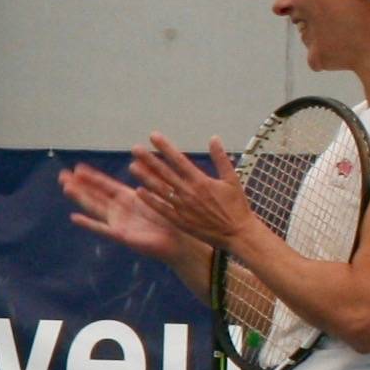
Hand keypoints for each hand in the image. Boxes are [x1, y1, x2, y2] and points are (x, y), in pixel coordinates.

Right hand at [60, 160, 186, 261]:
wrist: (179, 241)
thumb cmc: (172, 219)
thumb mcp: (159, 193)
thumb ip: (150, 177)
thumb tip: (144, 160)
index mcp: (128, 199)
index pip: (105, 185)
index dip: (91, 177)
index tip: (77, 168)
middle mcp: (120, 210)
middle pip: (95, 194)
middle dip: (79, 185)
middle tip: (62, 175)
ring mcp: (118, 223)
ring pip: (95, 208)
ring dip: (80, 198)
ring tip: (66, 188)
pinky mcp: (122, 235)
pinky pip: (103, 229)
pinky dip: (89, 224)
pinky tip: (75, 218)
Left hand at [123, 133, 255, 253]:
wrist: (237, 233)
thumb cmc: (236, 206)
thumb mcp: (232, 179)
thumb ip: (221, 158)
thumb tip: (214, 138)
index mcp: (200, 180)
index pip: (178, 160)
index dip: (165, 147)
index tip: (153, 137)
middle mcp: (189, 192)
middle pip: (165, 172)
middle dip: (149, 159)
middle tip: (135, 149)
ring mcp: (183, 207)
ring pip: (160, 189)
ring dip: (145, 177)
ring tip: (132, 167)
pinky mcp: (180, 221)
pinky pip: (162, 209)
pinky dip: (150, 200)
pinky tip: (139, 192)